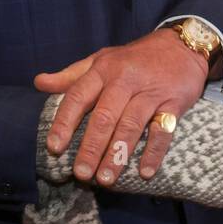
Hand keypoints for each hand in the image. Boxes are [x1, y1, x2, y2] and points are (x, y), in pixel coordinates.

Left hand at [34, 29, 209, 185]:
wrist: (183, 45)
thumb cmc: (136, 58)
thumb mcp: (103, 59)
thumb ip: (72, 75)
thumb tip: (39, 82)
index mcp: (104, 70)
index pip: (79, 96)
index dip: (65, 122)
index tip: (54, 147)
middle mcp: (126, 80)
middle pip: (105, 116)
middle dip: (92, 146)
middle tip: (81, 174)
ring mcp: (151, 92)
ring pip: (131, 125)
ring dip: (118, 154)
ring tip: (106, 178)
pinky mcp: (174, 102)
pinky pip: (163, 130)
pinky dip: (154, 152)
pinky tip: (144, 172)